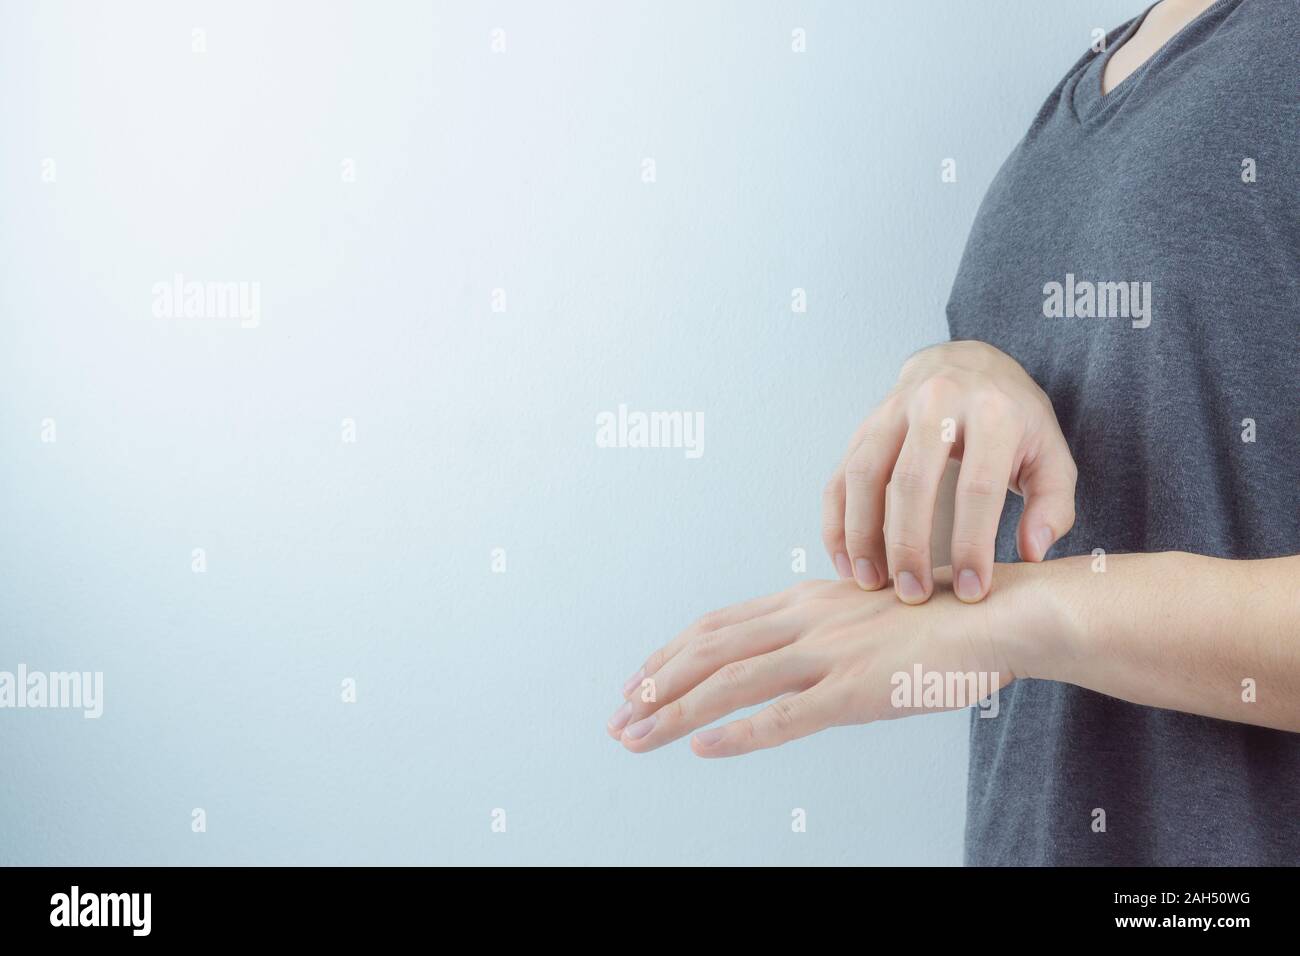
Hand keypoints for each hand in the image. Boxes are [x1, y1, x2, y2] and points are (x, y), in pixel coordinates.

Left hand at [606, 572, 1034, 757]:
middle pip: (710, 649)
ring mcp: (829, 654)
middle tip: (617, 714)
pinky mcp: (857, 691)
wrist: (1000, 614)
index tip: (638, 677)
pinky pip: (785, 715)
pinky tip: (704, 747)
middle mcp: (807, 620)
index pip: (719, 624)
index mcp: (808, 601)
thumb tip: (790, 656)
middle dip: (656, 683)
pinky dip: (738, 732)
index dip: (671, 652)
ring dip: (675, 709)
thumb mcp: (868, 613)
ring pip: (732, 681)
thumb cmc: (941, 617)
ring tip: (636, 734)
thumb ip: (825, 630)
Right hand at [822, 340, 1076, 603]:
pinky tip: (847, 562)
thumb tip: (1030, 554)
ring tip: (870, 583)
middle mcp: (937, 403)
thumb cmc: (1014, 421)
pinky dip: (837, 523)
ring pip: (864, 475)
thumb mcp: (1050, 455)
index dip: (973, 545)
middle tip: (913, 594)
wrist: (967, 363)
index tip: (972, 592)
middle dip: (909, 546)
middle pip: (912, 481)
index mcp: (992, 413)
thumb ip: (1052, 506)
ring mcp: (892, 411)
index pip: (978, 487)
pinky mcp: (863, 427)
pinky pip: (839, 477)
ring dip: (861, 535)